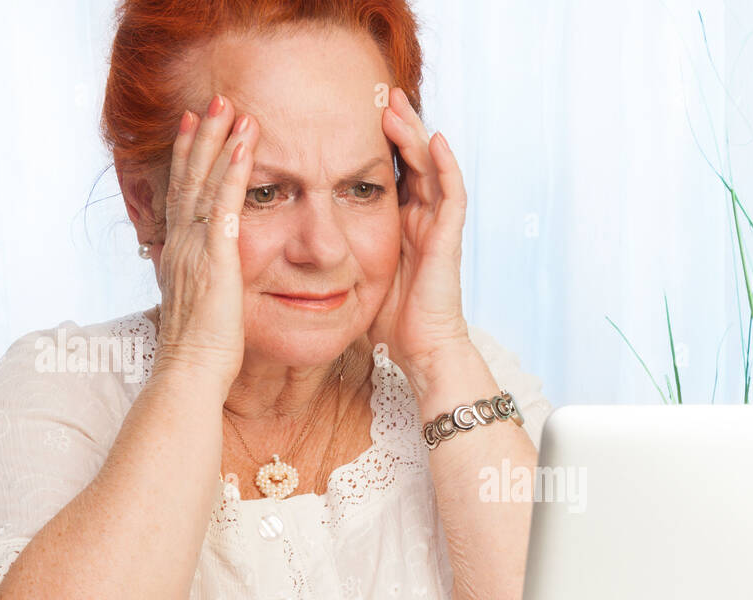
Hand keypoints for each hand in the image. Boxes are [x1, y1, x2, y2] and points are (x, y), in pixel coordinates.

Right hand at [149, 94, 259, 387]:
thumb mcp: (201, 311)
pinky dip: (233, 173)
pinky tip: (244, 146)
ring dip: (218, 141)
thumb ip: (205, 287)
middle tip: (211, 100)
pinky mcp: (216, 259)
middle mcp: (182, 245)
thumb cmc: (201, 354)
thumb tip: (209, 283)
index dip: (187, 159)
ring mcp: (196, 249)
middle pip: (189, 177)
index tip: (192, 126)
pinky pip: (226, 206)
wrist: (190, 374)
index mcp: (180, 255)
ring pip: (204, 182)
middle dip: (200, 136)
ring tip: (230, 107)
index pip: (182, 195)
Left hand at [368, 87, 470, 382]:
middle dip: (397, 128)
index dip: (379, 146)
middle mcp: (422, 222)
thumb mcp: (356, 278)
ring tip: (397, 104)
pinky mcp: (449, 239)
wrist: (421, 352)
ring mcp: (438, 228)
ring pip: (431, 168)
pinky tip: (435, 139)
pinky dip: (446, 166)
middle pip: (412, 162)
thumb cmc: (391, 325)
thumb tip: (299, 245)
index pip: (392, 175)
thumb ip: (339, 253)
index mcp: (401, 228)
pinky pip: (452, 194)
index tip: (354, 118)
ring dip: (416, 134)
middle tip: (378, 95)